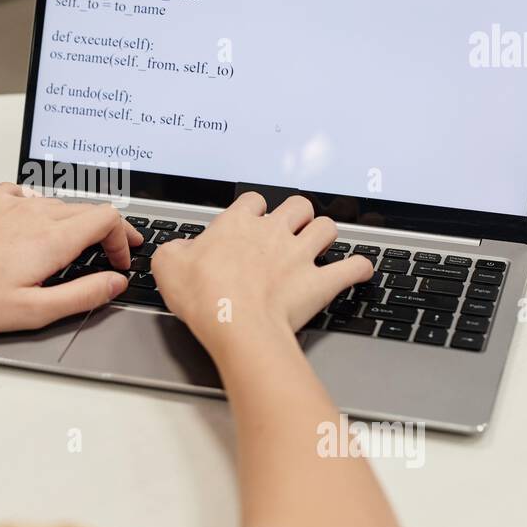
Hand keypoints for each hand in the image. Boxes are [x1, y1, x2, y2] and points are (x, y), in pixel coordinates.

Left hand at [0, 183, 142, 334]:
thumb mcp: (32, 311)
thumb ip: (82, 295)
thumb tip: (114, 283)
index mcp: (50, 238)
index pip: (107, 218)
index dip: (123, 237)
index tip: (120, 260)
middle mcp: (33, 212)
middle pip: (87, 210)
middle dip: (104, 233)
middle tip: (106, 258)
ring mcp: (9, 203)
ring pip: (58, 203)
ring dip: (74, 224)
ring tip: (70, 251)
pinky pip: (28, 197)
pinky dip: (41, 212)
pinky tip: (32, 231)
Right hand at [151, 192, 372, 358]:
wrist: (236, 325)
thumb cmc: (204, 296)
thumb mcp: (168, 266)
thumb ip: (175, 250)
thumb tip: (179, 251)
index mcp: (237, 224)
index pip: (253, 201)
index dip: (253, 210)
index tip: (249, 222)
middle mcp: (273, 233)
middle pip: (298, 205)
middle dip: (297, 215)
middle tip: (290, 230)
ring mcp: (300, 256)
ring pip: (326, 227)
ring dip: (325, 234)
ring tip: (319, 244)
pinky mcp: (320, 282)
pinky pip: (352, 267)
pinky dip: (358, 268)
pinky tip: (358, 270)